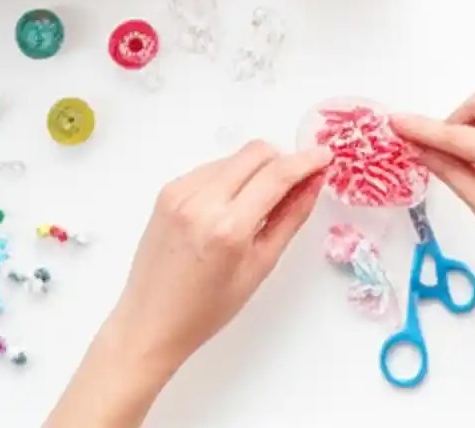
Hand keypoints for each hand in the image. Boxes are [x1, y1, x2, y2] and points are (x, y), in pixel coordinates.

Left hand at [49, 141, 330, 426]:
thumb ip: (291, 217)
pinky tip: (230, 207)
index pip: (277, 175)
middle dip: (282, 160)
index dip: (306, 160)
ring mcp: (179, 193)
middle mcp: (200, 202)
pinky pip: (211, 168)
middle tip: (294, 184)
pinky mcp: (167, 191)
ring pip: (234, 157)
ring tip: (257, 205)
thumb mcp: (261, 265)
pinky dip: (230, 178)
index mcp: (228, 228)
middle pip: (256, 152)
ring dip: (255, 170)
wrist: (150, 322)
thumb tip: (314, 182)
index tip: (325, 156)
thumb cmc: (209, 307)